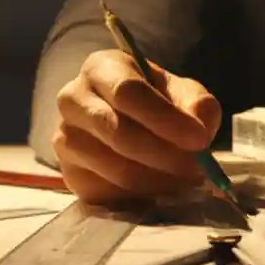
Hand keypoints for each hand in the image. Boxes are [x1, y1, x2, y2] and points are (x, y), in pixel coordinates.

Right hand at [52, 50, 221, 202]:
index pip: (128, 92)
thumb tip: (199, 127)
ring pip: (116, 168)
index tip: (199, 139)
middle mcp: (73, 99)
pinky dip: (143, 196)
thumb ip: (198, 105)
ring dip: (159, 179)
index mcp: (101, 68)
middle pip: (118, 132)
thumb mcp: (183, 94)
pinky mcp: (69, 173)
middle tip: (198, 168)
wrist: (127, 126)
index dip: (165, 118)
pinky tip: (159, 187)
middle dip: (165, 154)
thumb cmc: (156, 103)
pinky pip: (109, 192)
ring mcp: (65, 138)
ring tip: (183, 178)